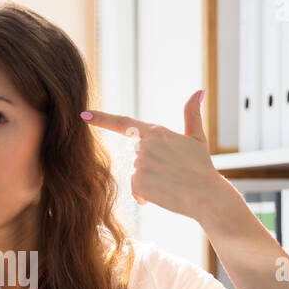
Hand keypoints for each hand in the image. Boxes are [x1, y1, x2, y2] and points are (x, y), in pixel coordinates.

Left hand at [81, 90, 218, 219]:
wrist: (205, 194)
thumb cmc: (201, 167)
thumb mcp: (196, 138)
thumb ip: (191, 114)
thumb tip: (198, 91)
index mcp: (154, 132)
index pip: (122, 122)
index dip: (101, 119)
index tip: (83, 115)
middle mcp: (143, 146)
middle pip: (135, 157)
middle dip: (149, 166)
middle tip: (172, 172)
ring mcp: (138, 164)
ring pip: (136, 175)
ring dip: (150, 182)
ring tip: (170, 183)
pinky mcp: (136, 182)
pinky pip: (136, 191)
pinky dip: (147, 196)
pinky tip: (163, 194)